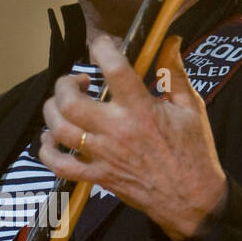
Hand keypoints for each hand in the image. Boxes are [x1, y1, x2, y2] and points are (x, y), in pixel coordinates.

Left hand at [38, 32, 228, 240]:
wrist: (192, 200)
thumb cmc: (194, 152)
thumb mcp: (191, 108)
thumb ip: (175, 72)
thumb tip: (170, 40)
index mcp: (142, 110)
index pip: (113, 69)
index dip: (101, 49)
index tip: (101, 45)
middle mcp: (117, 131)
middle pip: (70, 102)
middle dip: (66, 84)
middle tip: (79, 82)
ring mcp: (103, 156)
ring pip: (59, 130)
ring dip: (53, 111)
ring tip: (64, 104)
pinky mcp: (97, 177)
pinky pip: (60, 166)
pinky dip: (47, 151)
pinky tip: (50, 139)